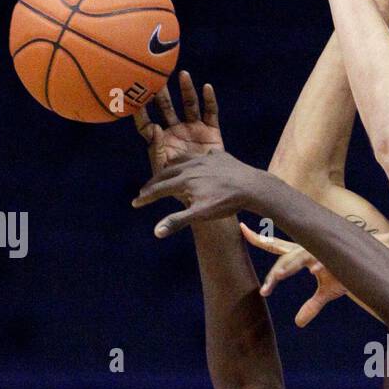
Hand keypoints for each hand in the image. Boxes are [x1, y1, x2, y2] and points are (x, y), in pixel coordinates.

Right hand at [133, 152, 265, 236]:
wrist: (252, 186)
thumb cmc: (226, 203)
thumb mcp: (200, 214)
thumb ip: (177, 221)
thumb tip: (156, 232)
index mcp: (184, 180)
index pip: (159, 189)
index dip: (146, 197)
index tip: (135, 203)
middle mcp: (192, 166)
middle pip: (167, 172)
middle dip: (155, 182)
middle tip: (146, 190)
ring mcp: (206, 159)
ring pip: (183, 160)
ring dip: (172, 167)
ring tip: (167, 172)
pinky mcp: (220, 156)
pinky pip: (204, 156)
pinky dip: (196, 161)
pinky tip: (198, 164)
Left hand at [134, 72, 222, 188]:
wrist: (206, 197)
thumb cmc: (180, 189)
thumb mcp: (164, 172)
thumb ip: (156, 151)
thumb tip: (154, 127)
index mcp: (161, 143)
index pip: (146, 123)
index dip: (139, 111)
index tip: (133, 97)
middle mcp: (176, 132)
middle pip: (166, 108)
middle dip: (160, 93)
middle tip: (155, 76)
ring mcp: (194, 130)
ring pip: (189, 105)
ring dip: (186, 90)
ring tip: (183, 74)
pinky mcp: (211, 132)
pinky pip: (211, 113)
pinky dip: (209, 100)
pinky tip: (207, 87)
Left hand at [240, 224, 346, 325]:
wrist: (373, 258)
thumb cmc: (346, 271)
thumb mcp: (328, 292)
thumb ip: (312, 305)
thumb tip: (299, 322)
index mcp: (301, 254)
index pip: (274, 245)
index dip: (257, 238)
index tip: (241, 227)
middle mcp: (308, 249)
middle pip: (284, 258)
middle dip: (274, 273)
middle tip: (265, 290)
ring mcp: (321, 251)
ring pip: (300, 258)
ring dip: (290, 266)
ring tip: (278, 276)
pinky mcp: (337, 256)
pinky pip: (326, 260)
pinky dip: (321, 264)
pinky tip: (316, 270)